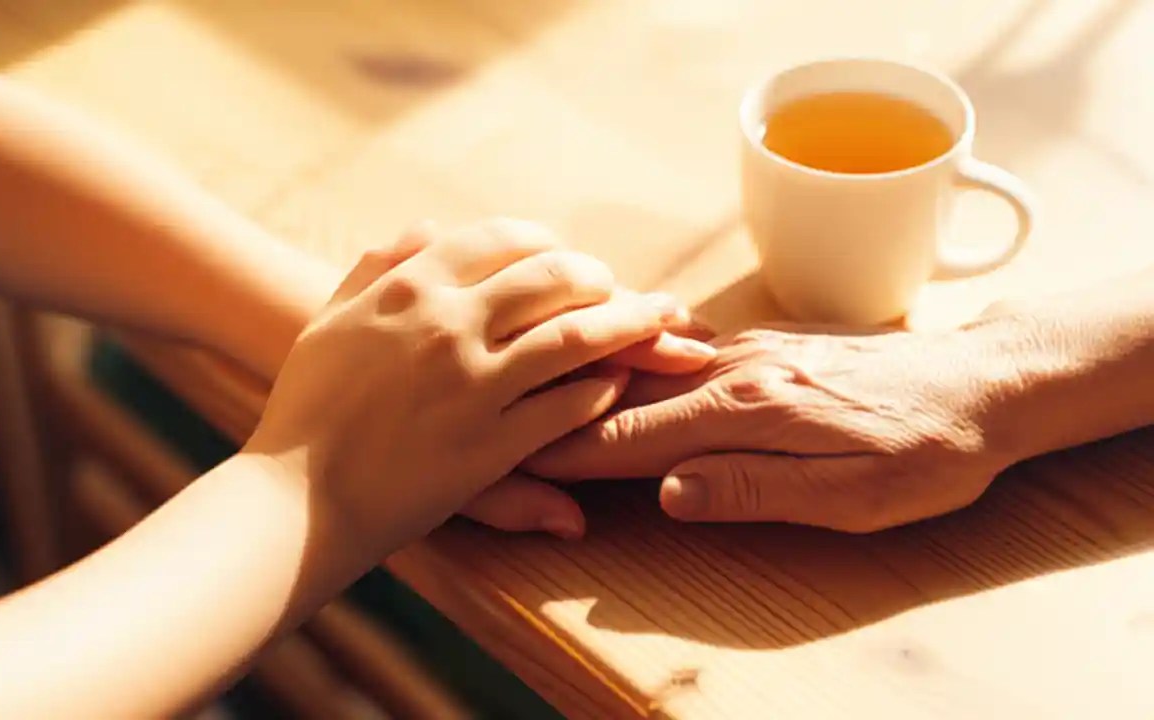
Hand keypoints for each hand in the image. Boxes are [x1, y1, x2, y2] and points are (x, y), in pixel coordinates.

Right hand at [243, 219, 710, 576]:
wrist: (294, 496)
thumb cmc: (305, 407)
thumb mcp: (334, 321)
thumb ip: (379, 268)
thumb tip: (427, 227)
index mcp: (410, 288)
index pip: (500, 239)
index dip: (543, 242)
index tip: (560, 254)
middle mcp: (447, 325)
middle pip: (551, 277)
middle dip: (596, 277)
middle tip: (616, 287)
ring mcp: (472, 385)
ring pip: (574, 338)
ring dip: (625, 325)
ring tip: (656, 326)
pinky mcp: (488, 445)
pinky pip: (564, 408)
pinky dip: (597, 392)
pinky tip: (613, 388)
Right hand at [528, 323, 1024, 531]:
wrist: (987, 382)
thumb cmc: (929, 450)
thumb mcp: (854, 495)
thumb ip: (755, 489)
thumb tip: (667, 491)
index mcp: (748, 412)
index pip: (629, 435)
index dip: (563, 450)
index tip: (501, 456)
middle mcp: (737, 370)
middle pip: (621, 391)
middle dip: (551, 406)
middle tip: (485, 417)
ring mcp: (748, 352)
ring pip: (643, 367)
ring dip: (583, 380)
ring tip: (521, 383)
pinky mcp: (764, 349)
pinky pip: (675, 357)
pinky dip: (629, 366)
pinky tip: (608, 366)